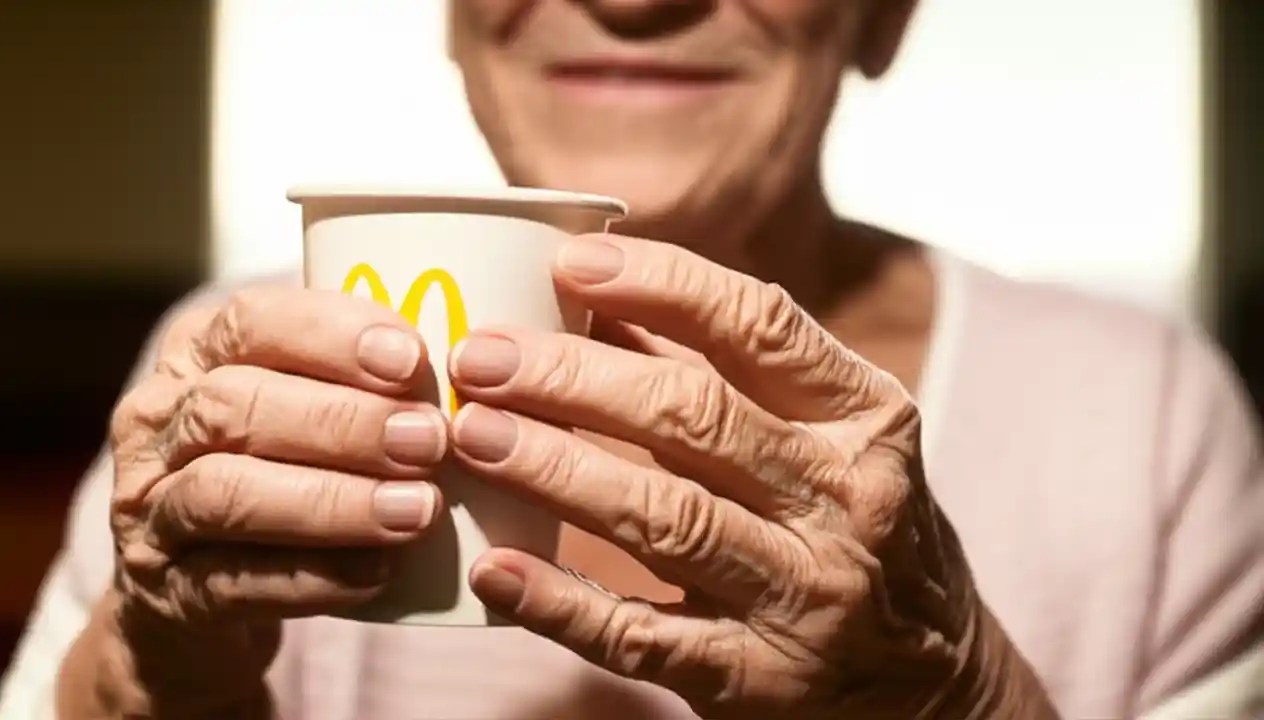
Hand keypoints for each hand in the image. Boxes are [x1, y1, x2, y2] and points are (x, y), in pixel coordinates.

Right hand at [102, 286, 447, 713]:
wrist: (192, 594)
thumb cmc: (279, 466)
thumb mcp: (299, 400)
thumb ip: (361, 374)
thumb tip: (484, 353)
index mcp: (196, 356)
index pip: (249, 321)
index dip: (331, 334)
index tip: (412, 356)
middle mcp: (158, 426)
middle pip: (234, 406)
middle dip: (341, 421)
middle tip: (430, 439)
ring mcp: (152, 513)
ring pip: (227, 494)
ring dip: (333, 501)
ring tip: (418, 509)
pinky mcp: (170, 595)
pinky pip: (237, 583)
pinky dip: (315, 576)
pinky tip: (380, 573)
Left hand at [450, 235, 1055, 718]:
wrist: (930, 677)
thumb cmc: (854, 524)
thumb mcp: (826, 436)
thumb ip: (724, 373)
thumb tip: (599, 298)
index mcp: (866, 420)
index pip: (762, 327)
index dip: (663, 284)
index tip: (572, 262)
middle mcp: (844, 503)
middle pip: (696, 419)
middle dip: (575, 377)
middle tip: (483, 356)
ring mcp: (804, 597)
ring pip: (664, 519)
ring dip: (556, 471)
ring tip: (473, 434)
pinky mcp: (756, 681)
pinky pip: (641, 636)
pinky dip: (560, 602)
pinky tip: (495, 566)